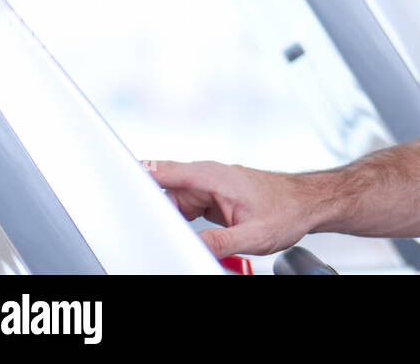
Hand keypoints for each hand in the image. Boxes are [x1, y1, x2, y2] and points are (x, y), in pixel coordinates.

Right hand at [142, 159, 314, 258]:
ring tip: (151, 233)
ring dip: (161, 216)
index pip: (163, 172)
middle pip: (161, 189)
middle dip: (145, 205)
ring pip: (170, 201)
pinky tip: (171, 233)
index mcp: (213, 177)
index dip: (134, 176)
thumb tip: (191, 248)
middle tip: (131, 225)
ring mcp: (208, 188)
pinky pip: (182, 208)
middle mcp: (207, 178)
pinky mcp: (210, 199)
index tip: (113, 186)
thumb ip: (220, 241)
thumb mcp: (253, 234)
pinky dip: (173, 221)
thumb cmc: (287, 210)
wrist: (306, 203)